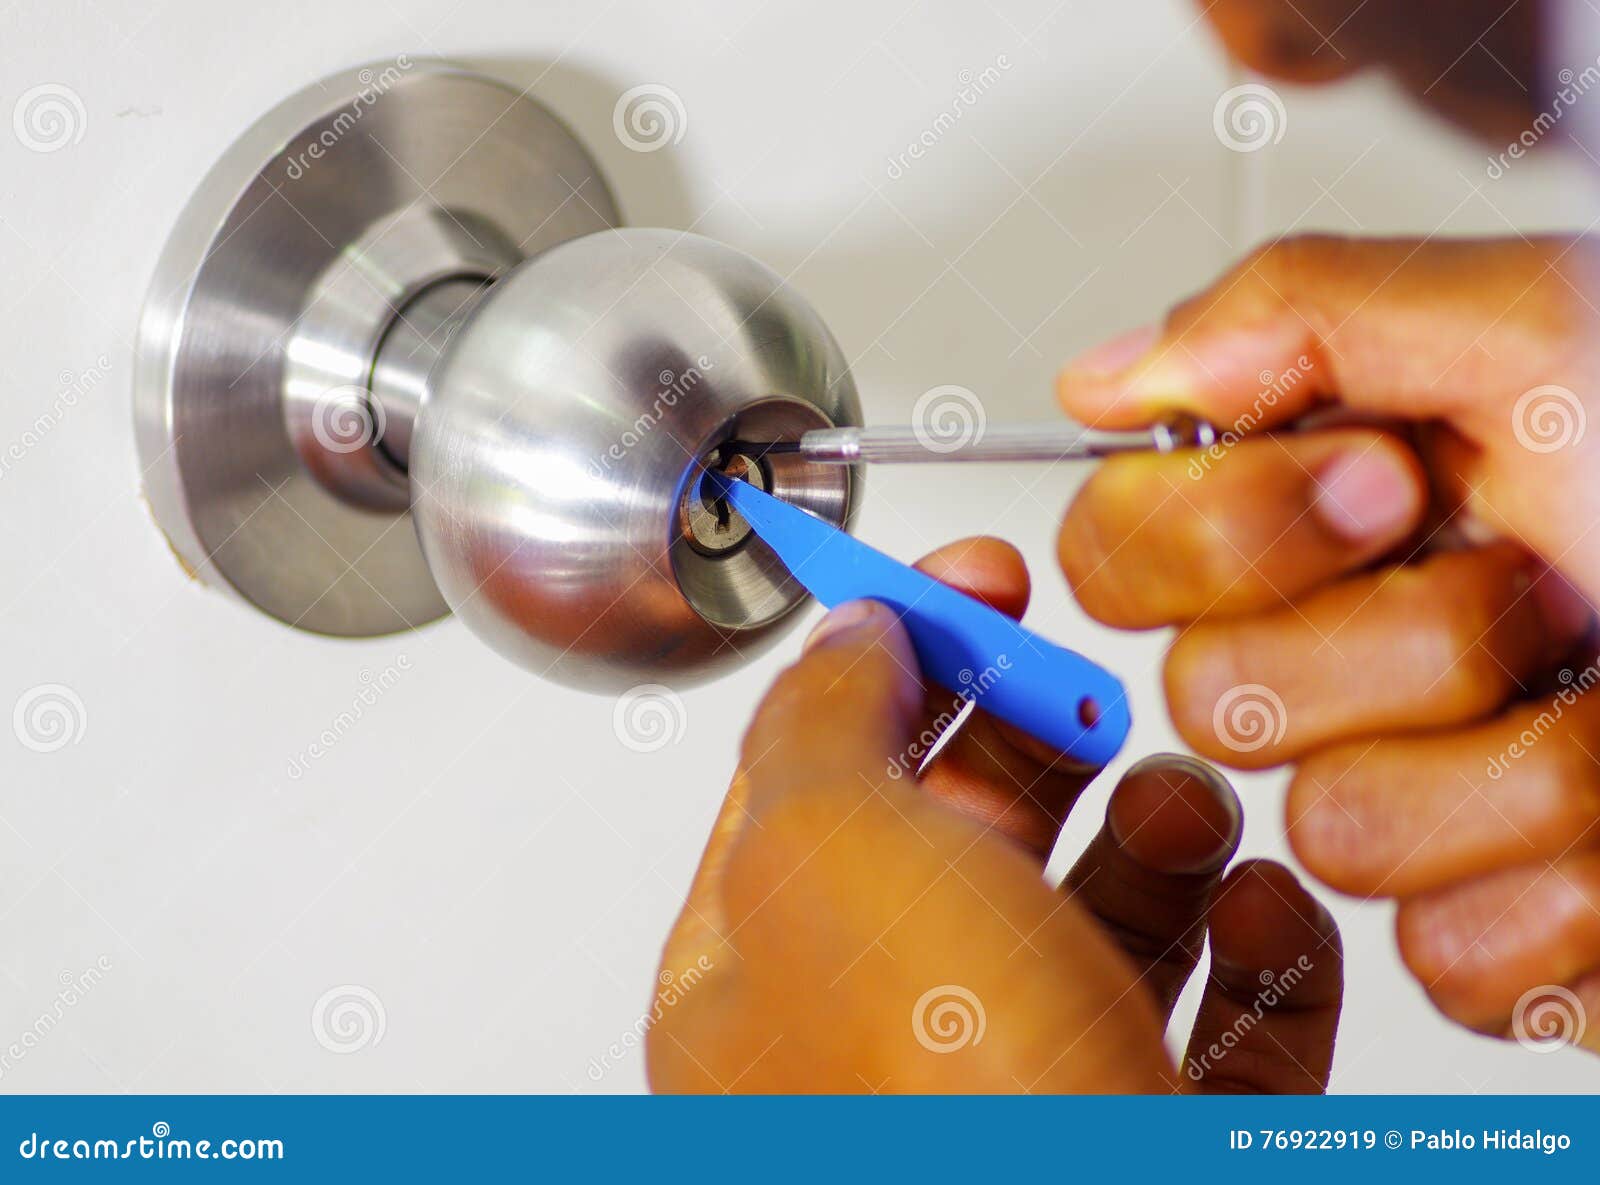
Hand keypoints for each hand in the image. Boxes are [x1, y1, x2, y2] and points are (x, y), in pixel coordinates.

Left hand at [649, 539, 1341, 1092]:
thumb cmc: (944, 1111)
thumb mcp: (827, 858)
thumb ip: (820, 723)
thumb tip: (846, 636)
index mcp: (768, 980)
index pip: (821, 772)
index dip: (899, 655)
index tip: (977, 580)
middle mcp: (895, 1041)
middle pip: (972, 831)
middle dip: (1042, 740)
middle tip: (1088, 703)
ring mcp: (1040, 1093)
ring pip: (1104, 915)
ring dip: (1159, 835)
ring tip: (1180, 816)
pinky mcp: (1168, 1137)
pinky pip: (1226, 1013)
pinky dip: (1256, 948)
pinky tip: (1264, 917)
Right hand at [1056, 234, 1599, 1051]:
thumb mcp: (1547, 333)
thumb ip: (1302, 319)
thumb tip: (1104, 374)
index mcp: (1337, 512)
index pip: (1120, 547)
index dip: (1227, 536)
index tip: (1391, 488)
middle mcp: (1352, 650)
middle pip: (1209, 699)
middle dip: (1403, 647)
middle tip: (1545, 588)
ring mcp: (1418, 792)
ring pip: (1332, 835)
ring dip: (1519, 770)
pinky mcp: (1494, 923)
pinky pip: (1447, 957)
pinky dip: (1576, 888)